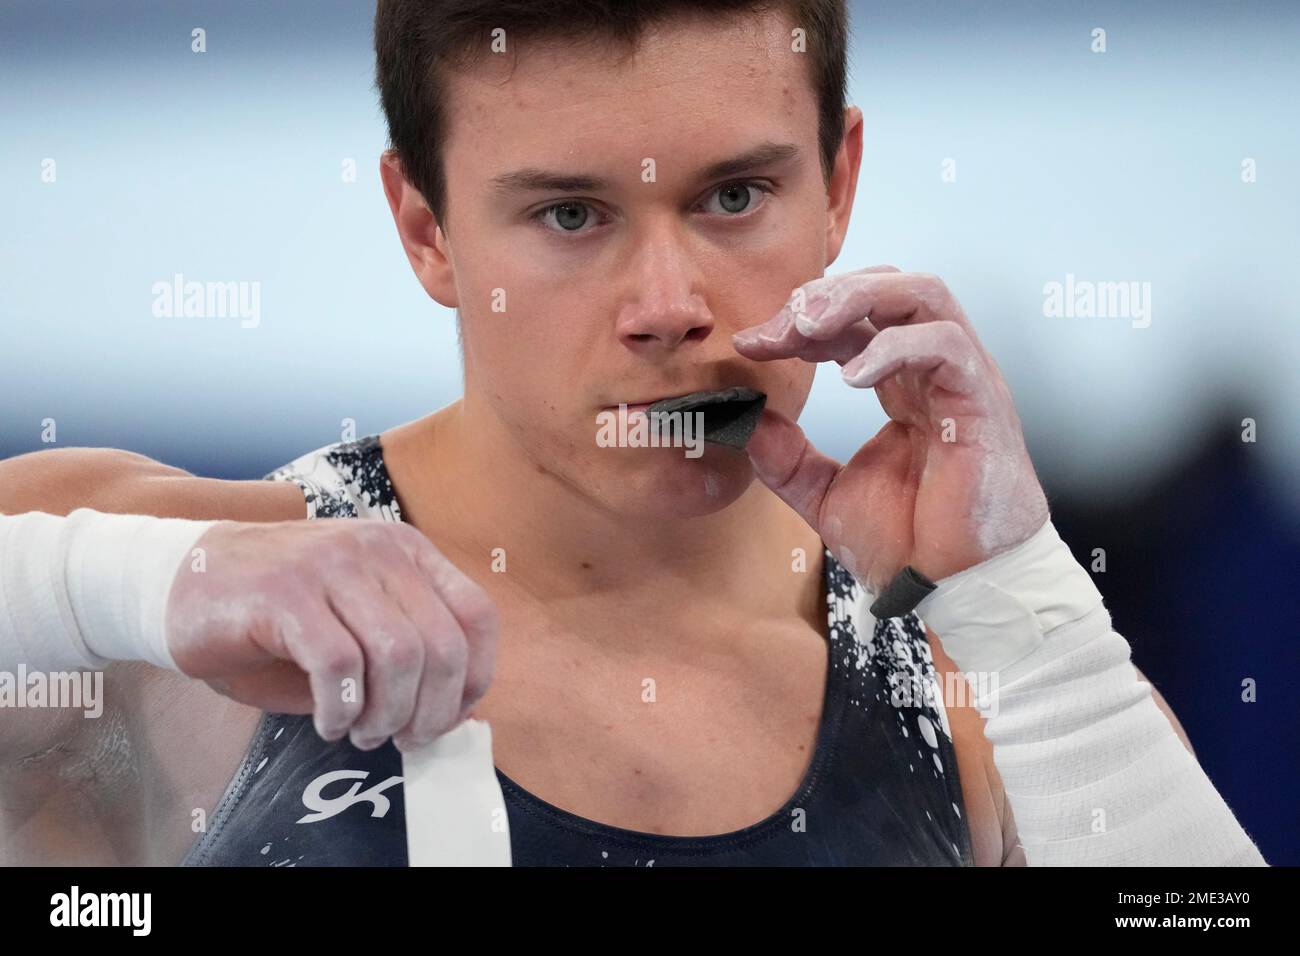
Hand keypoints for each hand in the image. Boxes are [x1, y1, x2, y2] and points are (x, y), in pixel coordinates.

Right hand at [164, 519, 498, 751]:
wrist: (179, 579)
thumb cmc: (272, 612)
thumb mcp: (353, 620)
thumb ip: (404, 651)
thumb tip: (451, 712)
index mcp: (405, 552)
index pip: (477, 615)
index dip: (474, 678)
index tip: (447, 718)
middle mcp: (377, 550)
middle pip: (443, 645)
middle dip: (431, 711)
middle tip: (401, 738)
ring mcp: (331, 565)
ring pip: (398, 656)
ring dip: (386, 714)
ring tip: (361, 732)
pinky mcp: (285, 592)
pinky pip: (340, 665)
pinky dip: (341, 709)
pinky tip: (327, 721)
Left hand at [732, 265, 1049, 591]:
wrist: (954, 588)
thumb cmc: (909, 543)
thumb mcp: (825, 495)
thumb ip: (786, 458)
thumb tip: (746, 420)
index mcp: (900, 386)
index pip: (852, 323)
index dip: (799, 322)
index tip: (750, 344)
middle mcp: (932, 372)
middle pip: (886, 288)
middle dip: (824, 296)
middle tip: (775, 327)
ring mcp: (962, 380)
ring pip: (922, 294)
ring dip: (859, 296)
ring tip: (807, 326)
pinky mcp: (981, 401)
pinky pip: (945, 344)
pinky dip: (893, 347)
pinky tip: (849, 376)